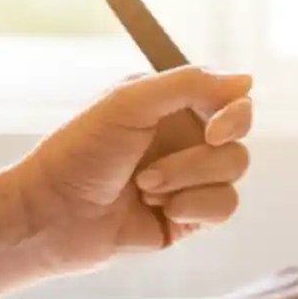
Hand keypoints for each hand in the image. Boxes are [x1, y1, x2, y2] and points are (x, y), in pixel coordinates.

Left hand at [14, 66, 253, 273]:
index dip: (234, 115)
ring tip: (143, 188)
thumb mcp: (129, 103)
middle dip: (197, 160)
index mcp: (171, 106)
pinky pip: (224, 208)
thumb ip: (190, 84)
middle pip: (236, 143)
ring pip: (232, 176)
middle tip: (151, 171)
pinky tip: (157, 210)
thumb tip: (247, 80)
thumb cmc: (77, 154)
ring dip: (186, 182)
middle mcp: (184, 140)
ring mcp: (189, 179)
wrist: (50, 218)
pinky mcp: (190, 216)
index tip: (214, 129)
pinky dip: (193, 208)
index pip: (231, 101)